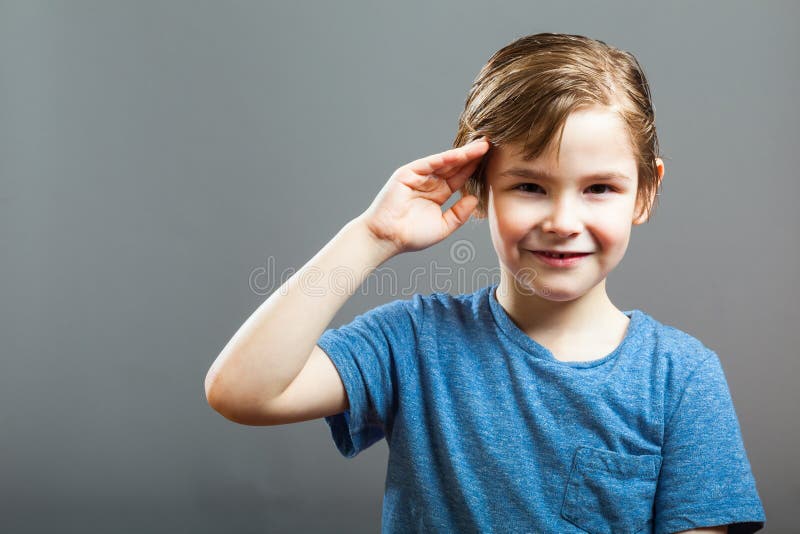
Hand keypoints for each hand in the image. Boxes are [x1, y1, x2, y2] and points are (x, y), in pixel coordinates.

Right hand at [357, 137, 489, 255]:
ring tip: (482, 146)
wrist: (387, 238)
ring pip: (445, 162)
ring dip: (464, 153)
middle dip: (473, 156)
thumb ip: (459, 214)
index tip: (493, 161)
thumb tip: (474, 198)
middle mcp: (430, 182)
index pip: (460, 177)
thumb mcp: (443, 226)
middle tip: (492, 144)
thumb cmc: (411, 236)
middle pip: (456, 166)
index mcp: (439, 193)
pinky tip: (462, 154)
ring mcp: (419, 176)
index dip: (475, 169)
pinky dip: (446, 158)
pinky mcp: (408, 173)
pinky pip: (430, 163)